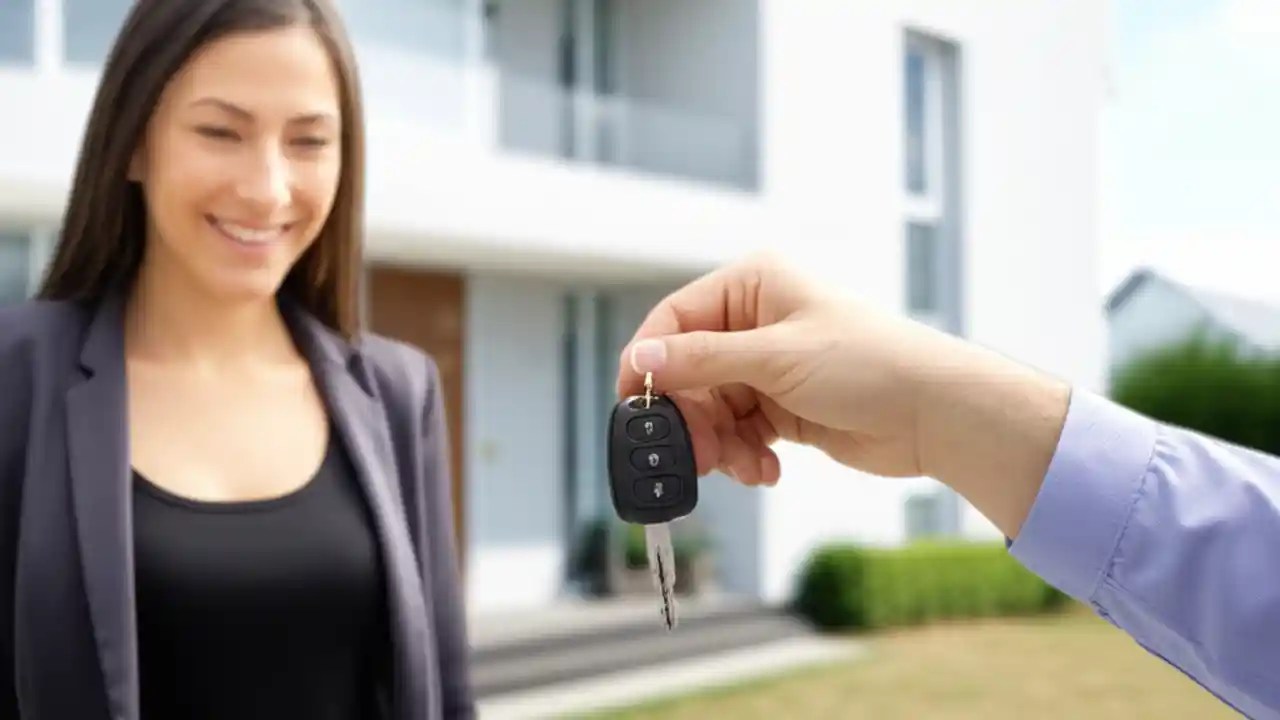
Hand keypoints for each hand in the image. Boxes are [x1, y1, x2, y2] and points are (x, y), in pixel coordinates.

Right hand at [616, 251, 1070, 537]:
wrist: (934, 414)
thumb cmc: (868, 364)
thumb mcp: (776, 357)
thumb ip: (703, 360)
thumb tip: (642, 359)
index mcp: (752, 286)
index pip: (676, 320)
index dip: (651, 362)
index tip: (634, 404)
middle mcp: (755, 322)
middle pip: (689, 372)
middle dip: (692, 417)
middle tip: (698, 453)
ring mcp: (768, 367)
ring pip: (711, 409)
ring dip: (719, 444)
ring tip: (743, 467)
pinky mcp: (782, 407)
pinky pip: (739, 432)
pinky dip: (744, 455)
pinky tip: (765, 469)